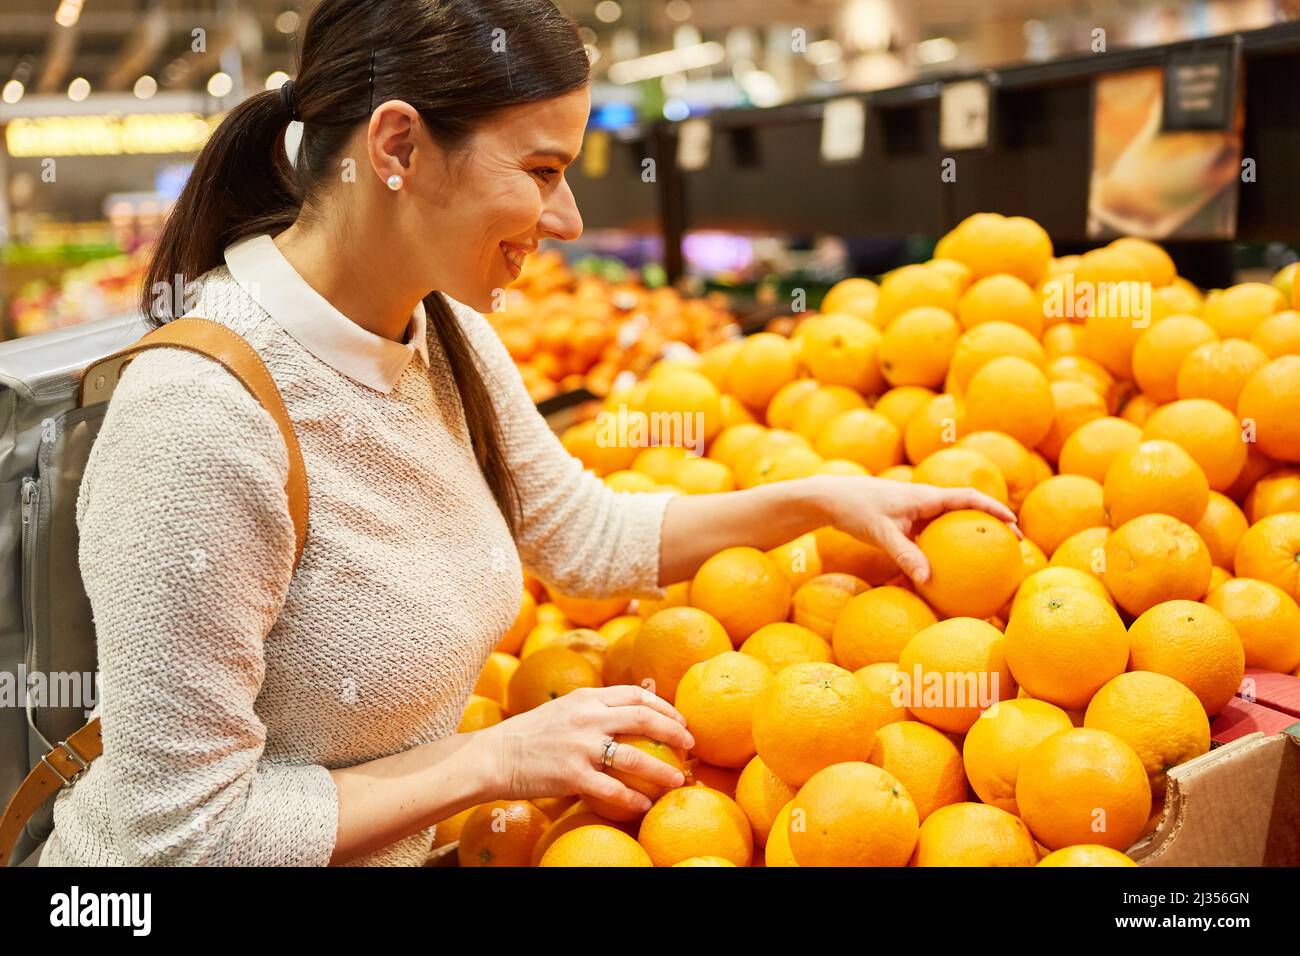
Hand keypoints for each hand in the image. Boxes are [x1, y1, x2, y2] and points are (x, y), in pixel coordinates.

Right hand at [477, 685, 695, 815]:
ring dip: (663, 770)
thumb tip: (626, 716)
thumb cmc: (528, 735)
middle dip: (674, 731)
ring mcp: (580, 746)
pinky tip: (644, 805)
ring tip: (678, 779)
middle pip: (644, 718)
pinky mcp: (572, 775)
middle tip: (690, 745)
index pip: (635, 694)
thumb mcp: (562, 710)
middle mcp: (587, 717)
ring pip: (636, 757)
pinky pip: (612, 789)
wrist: (494, 756)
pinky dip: (633, 799)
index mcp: (586, 697)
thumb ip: (592, 710)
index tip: (679, 719)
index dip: (663, 706)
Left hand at [810, 475, 1020, 585]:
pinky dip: (943, 547)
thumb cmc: (855, 509)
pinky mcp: (904, 522)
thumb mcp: (881, 533)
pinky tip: (945, 569)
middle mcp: (925, 501)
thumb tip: (927, 581)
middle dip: (991, 522)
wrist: (830, 498)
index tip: (1014, 523)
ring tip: (987, 557)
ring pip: (949, 523)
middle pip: (966, 509)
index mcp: (926, 497)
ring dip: (969, 534)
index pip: (968, 498)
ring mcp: (915, 512)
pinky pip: (931, 535)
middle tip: (1013, 543)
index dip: (994, 509)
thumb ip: (905, 555)